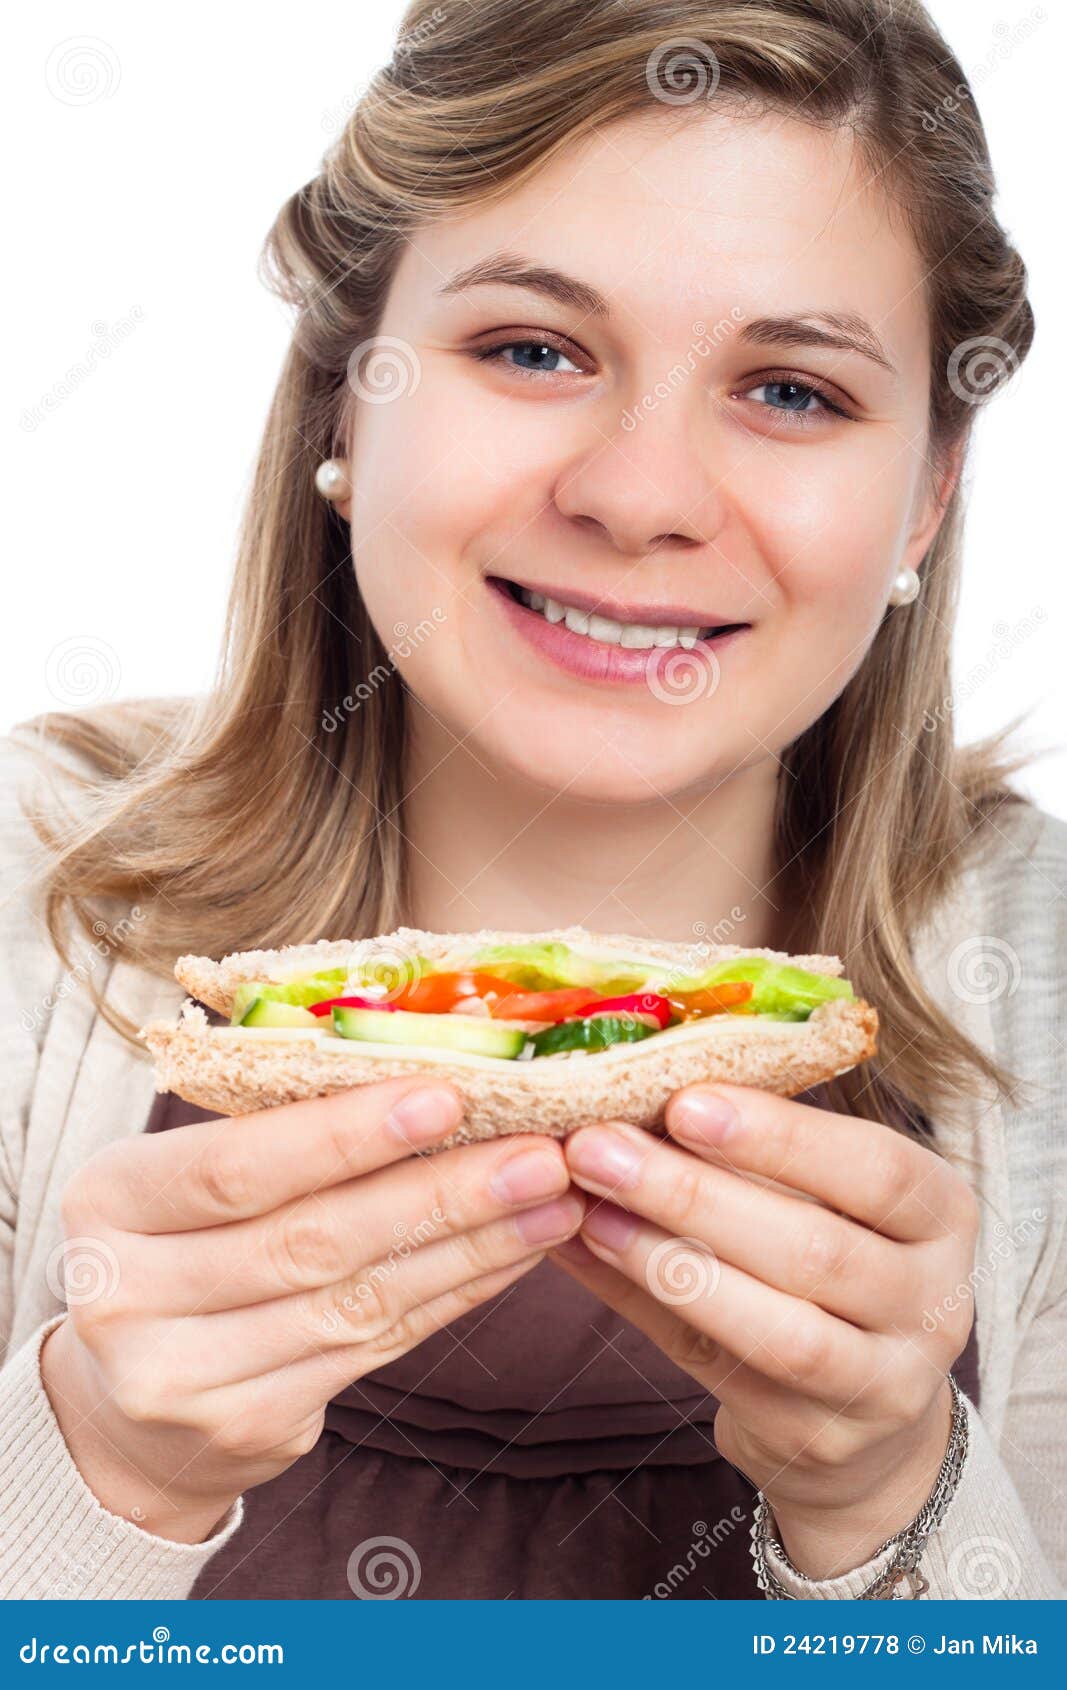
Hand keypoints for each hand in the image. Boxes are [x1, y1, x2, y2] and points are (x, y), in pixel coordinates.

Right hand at [42, 1078, 584, 1543]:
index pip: (238, 1164)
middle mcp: (126, 1294)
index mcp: (109, 1199)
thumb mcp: (183, 1184)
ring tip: (551, 1201)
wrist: (127, 1405)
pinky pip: (375, 1348)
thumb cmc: (179, 1251)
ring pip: (357, 1298)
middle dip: (440, 1191)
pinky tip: (512, 1255)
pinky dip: (453, 1294)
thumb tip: (433, 1071)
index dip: (346, 1134)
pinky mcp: (247, 1426)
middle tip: (538, 1152)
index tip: (448, 1095)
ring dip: (469, 1244)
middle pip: (311, 1238)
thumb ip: (275, 1138)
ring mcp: (182, 1375)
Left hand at [550, 1084, 977, 1578]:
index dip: (780, 1136)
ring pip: (779, 1332)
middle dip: (694, 1194)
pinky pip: (721, 1372)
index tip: (685, 1101)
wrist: (868, 1415)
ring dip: (670, 1265)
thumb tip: (626, 1093)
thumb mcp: (820, 1197)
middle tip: (600, 1147)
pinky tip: (593, 1259)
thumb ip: (741, 1153)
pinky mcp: (818, 1441)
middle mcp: (932, 1304)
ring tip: (593, 1212)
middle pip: (815, 1251)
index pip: (877, 1169)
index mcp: (941, 1216)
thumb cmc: (829, 1264)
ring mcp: (883, 1385)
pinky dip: (648, 1310)